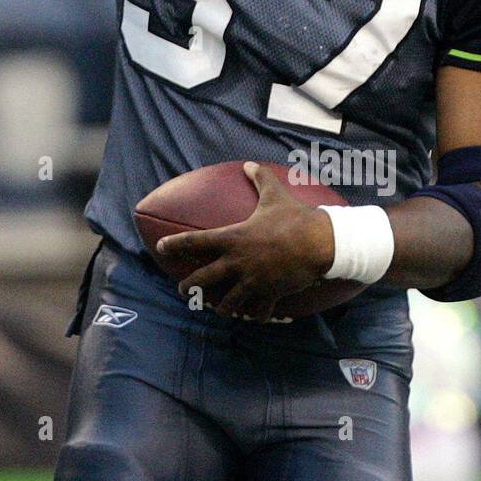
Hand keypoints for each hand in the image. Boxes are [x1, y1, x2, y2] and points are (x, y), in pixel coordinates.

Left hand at [156, 162, 334, 321]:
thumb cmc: (294, 217)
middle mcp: (237, 262)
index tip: (161, 248)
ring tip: (219, 310)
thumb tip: (249, 163)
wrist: (319, 242)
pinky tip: (255, 317)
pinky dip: (256, 315)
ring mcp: (252, 281)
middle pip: (202, 280)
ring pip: (228, 303)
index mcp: (232, 238)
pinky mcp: (270, 294)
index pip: (194, 242)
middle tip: (182, 290)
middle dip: (189, 287)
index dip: (174, 245)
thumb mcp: (274, 195)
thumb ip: (259, 179)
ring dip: (222, 308)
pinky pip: (258, 311)